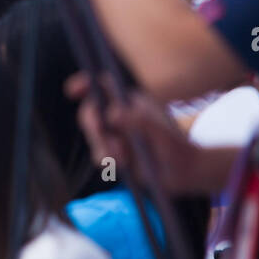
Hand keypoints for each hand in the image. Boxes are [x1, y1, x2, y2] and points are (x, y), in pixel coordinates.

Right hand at [65, 72, 201, 193]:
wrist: (185, 174)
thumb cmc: (177, 148)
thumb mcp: (162, 133)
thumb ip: (140, 122)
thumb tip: (112, 114)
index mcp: (130, 102)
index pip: (102, 86)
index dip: (84, 84)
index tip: (73, 91)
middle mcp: (120, 115)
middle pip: (91, 113)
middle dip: (94, 127)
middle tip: (104, 136)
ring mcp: (115, 135)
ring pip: (94, 138)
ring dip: (104, 148)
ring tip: (124, 159)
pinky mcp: (113, 154)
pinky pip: (99, 156)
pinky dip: (108, 161)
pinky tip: (124, 165)